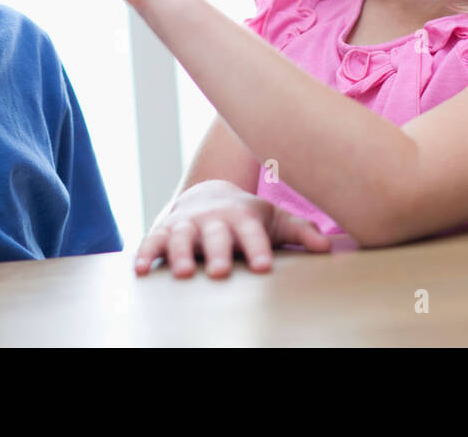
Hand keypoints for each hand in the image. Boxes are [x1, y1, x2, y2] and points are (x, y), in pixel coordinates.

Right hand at [135, 179, 331, 278]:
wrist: (209, 194)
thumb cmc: (247, 215)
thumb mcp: (274, 219)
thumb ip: (300, 231)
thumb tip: (326, 247)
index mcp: (242, 217)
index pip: (252, 233)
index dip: (257, 249)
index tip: (263, 267)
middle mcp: (212, 219)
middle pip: (215, 235)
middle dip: (218, 252)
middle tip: (221, 272)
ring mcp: (186, 224)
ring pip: (180, 237)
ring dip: (180, 254)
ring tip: (184, 273)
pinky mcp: (163, 231)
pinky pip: (151, 241)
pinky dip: (145, 254)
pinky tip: (141, 270)